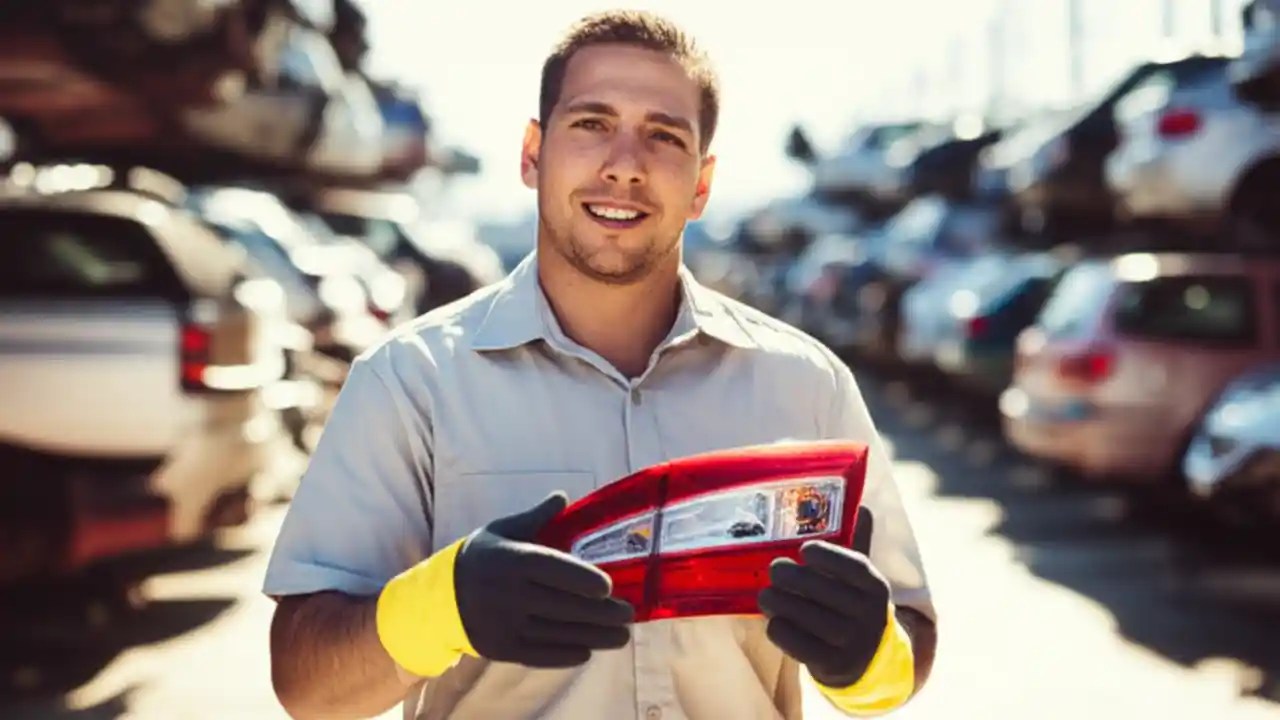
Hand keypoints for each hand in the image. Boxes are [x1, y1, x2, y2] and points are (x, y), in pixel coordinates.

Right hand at [453, 492, 634, 667]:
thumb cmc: (479, 558)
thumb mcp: (502, 531)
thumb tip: (562, 497)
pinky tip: (589, 650)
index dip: (583, 580)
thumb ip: (535, 517)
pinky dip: (567, 654)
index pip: (554, 570)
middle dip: (601, 614)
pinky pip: (541, 654)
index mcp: (514, 560)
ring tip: (621, 637)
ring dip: (594, 637)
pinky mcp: (502, 649)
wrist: (438, 598)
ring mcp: (506, 624)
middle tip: (629, 615)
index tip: (609, 588)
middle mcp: (511, 594)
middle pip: (564, 606)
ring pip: (558, 633)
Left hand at [758, 507, 888, 687]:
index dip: (825, 554)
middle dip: (787, 575)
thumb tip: (865, 505)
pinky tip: (775, 620)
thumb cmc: (855, 606)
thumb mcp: (862, 579)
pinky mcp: (829, 664)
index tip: (804, 549)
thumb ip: (860, 543)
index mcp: (876, 587)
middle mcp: (866, 614)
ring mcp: (849, 642)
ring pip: (798, 613)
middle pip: (816, 587)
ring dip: (774, 600)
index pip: (851, 565)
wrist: (869, 662)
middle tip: (774, 569)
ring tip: (766, 595)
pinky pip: (790, 638)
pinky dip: (776, 627)